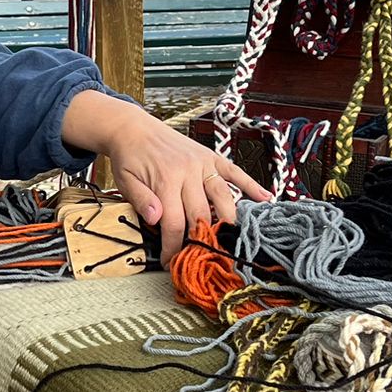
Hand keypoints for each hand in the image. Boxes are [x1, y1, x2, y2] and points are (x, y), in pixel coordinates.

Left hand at [62, 91, 267, 262]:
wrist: (133, 128)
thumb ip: (141, 201)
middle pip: (202, 214)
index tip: (173, 263)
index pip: (175, 223)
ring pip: (223, 196)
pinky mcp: (211, 156)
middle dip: (202, 239)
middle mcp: (188, 171)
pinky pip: (234, 172)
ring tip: (231, 241)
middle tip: (202, 256)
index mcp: (165, 180)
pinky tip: (265, 199)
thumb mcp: (125, 181)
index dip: (175, 247)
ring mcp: (203, 163)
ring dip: (228, 220)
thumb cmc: (129, 158)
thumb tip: (157, 220)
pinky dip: (251, 185)